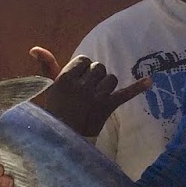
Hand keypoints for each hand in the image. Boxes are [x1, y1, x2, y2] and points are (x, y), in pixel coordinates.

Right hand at [29, 47, 149, 137]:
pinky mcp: (107, 107)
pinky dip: (138, 87)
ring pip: (111, 78)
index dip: (83, 68)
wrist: (63, 139)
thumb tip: (35, 48)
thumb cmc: (55, 111)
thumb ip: (46, 66)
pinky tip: (150, 80)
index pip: (84, 60)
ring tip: (98, 95)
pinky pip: (125, 93)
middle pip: (99, 68)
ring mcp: (95, 97)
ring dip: (106, 85)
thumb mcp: (47, 88)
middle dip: (95, 76)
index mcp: (64, 79)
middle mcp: (80, 86)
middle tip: (87, 90)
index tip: (79, 78)